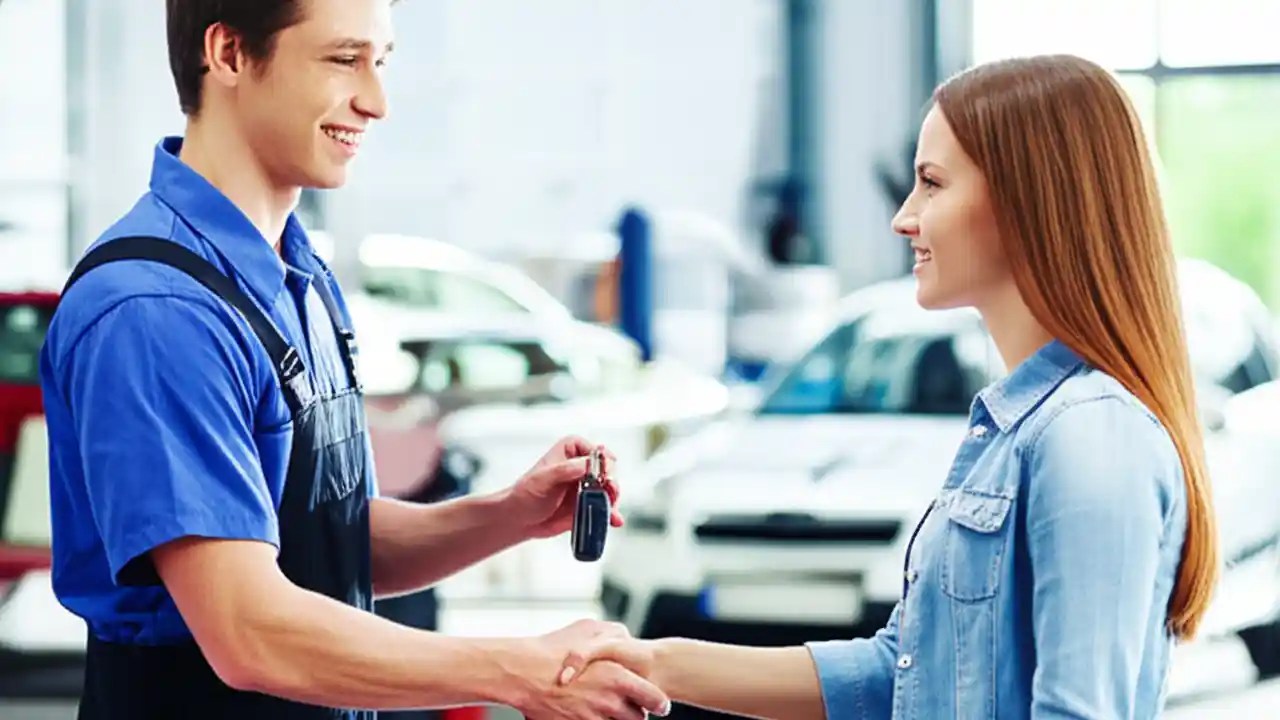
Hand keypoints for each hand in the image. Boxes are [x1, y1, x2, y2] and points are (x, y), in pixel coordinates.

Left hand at [503, 435, 623, 538]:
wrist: (519, 520)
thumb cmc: (525, 494)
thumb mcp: (542, 478)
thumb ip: (564, 469)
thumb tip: (587, 464)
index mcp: (570, 452)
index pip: (594, 450)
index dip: (602, 460)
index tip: (603, 472)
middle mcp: (582, 468)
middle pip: (607, 470)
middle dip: (611, 482)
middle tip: (610, 491)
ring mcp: (587, 488)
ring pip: (608, 490)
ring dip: (613, 500)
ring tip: (611, 511)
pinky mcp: (588, 506)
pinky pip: (604, 508)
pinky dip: (611, 514)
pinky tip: (614, 520)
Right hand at [513, 619, 670, 718]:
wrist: (522, 672)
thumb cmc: (553, 649)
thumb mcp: (586, 630)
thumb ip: (610, 633)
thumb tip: (624, 635)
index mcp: (617, 676)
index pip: (652, 697)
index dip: (659, 703)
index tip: (662, 706)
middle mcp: (608, 700)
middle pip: (638, 718)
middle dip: (637, 714)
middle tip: (633, 709)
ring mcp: (592, 717)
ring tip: (611, 712)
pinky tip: (593, 715)